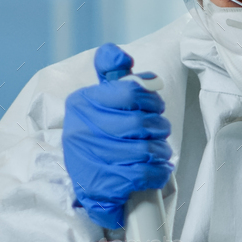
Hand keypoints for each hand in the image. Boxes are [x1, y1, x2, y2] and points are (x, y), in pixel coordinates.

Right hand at [63, 43, 172, 229]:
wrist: (87, 180)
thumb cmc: (101, 133)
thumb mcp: (102, 97)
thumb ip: (113, 72)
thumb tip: (120, 55)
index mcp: (81, 102)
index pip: (129, 92)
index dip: (151, 99)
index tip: (155, 106)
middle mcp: (80, 130)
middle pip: (139, 123)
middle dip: (159, 127)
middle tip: (160, 131)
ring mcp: (89, 160)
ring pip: (145, 150)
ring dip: (161, 151)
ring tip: (160, 151)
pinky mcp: (101, 186)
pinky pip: (143, 174)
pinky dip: (158, 172)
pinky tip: (158, 169)